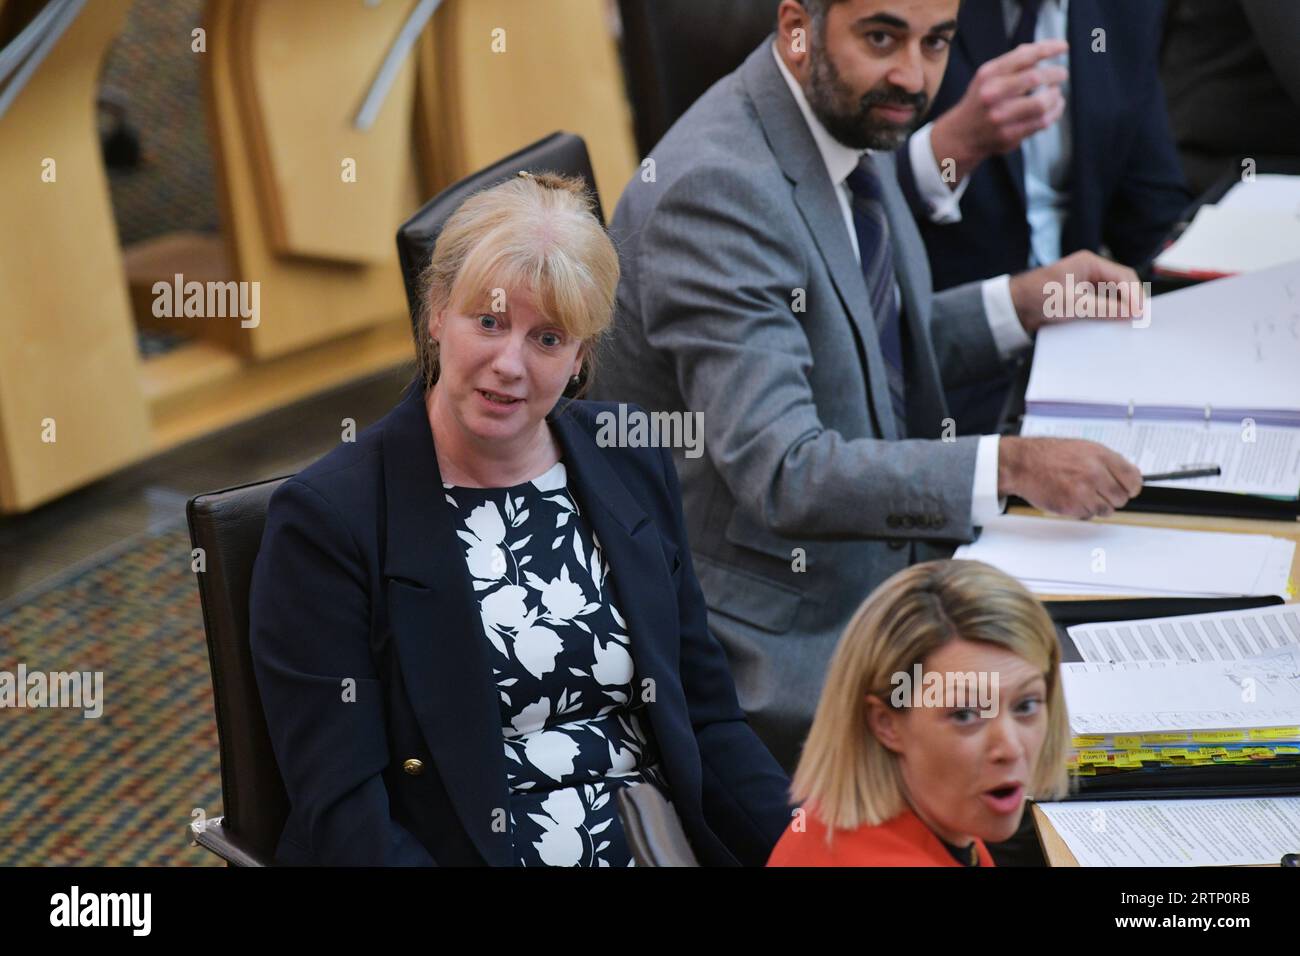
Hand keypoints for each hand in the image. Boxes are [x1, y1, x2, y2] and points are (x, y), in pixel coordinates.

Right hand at [927, 39, 1067, 186]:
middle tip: (1062, 73)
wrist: (961, 135)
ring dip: (1056, 96)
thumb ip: (1013, 62)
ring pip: (1042, 103)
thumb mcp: (988, 76)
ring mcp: (1000, 117)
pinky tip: (1055, 106)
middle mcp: (992, 95)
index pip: (1024, 56)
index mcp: (988, 75)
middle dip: (1055, 73)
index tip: (1063, 47)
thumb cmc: (981, 100)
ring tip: (1056, 93)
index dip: (1048, 49)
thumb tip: (1043, 49)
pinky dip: (1055, 112)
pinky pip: (1042, 122)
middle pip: (1035, 78)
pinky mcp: (1009, 136)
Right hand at [998, 436, 1142, 518]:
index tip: (1128, 489)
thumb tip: (1128, 475)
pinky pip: (1088, 515)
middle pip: (1122, 497)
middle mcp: (1094, 473)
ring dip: (1097, 506)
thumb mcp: (1084, 448)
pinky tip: (1071, 499)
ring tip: (1082, 494)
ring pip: (1107, 510)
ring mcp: (1083, 490)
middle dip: (1113, 497)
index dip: (1132, 486)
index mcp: (1100, 456)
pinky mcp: (1072, 506)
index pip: (1133, 478)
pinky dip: (1082, 511)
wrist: (1023, 463)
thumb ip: (1108, 461)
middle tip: (1100, 492)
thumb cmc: (1049, 455)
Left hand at [1009, 250, 1145, 334]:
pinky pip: (1101, 306)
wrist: (1014, 309)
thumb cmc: (1038, 297)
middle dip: (1130, 302)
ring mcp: (1085, 286)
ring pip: (1112, 297)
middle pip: (1121, 286)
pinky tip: (1112, 326)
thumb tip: (1131, 313)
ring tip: (1129, 325)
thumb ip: (1104, 308)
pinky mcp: (1080, 299)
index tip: (1141, 313)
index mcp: (1090, 263)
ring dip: (1120, 309)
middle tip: (1139, 321)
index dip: (1135, 295)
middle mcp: (1090, 271)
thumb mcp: (1074, 304)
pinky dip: (1108, 315)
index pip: (1123, 276)